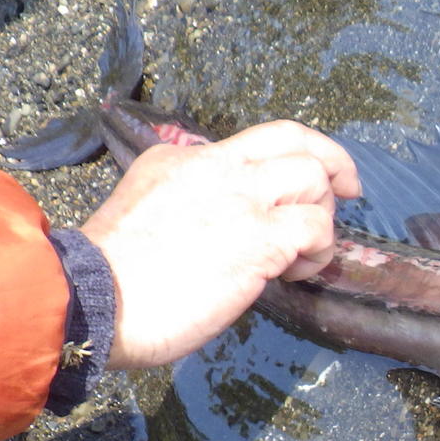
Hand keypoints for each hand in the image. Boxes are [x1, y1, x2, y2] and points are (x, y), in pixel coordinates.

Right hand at [79, 120, 361, 369]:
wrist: (92, 299)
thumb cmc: (111, 277)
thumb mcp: (147, 210)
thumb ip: (190, 202)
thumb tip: (229, 227)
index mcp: (183, 159)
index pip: (256, 141)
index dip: (294, 156)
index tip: (313, 177)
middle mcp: (215, 167)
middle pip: (296, 140)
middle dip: (333, 164)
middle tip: (347, 194)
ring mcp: (240, 198)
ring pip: (314, 179)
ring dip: (324, 218)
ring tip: (305, 254)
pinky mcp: (259, 238)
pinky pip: (316, 229)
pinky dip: (320, 252)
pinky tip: (297, 273)